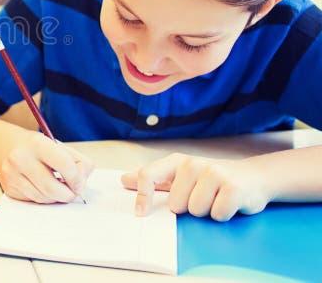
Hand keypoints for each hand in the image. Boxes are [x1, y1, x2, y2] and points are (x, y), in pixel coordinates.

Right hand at [0, 132, 92, 203]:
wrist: (7, 147)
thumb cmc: (39, 148)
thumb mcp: (59, 146)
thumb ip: (78, 162)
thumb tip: (81, 184)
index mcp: (37, 144)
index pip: (65, 165)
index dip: (77, 179)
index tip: (80, 183)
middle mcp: (21, 158)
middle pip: (52, 188)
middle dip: (68, 194)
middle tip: (73, 192)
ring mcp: (12, 175)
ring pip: (44, 198)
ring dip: (56, 197)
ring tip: (58, 188)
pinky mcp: (9, 188)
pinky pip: (34, 201)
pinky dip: (44, 198)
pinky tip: (43, 187)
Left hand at [121, 153, 271, 220]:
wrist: (253, 177)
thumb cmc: (210, 180)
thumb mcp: (180, 175)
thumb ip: (153, 179)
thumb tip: (124, 180)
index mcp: (177, 161)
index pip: (149, 175)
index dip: (142, 197)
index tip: (140, 213)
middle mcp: (193, 164)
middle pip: (175, 205)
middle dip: (188, 209)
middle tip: (202, 198)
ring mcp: (214, 173)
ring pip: (196, 211)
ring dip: (206, 212)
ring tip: (215, 200)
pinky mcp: (233, 187)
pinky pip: (216, 215)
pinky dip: (222, 216)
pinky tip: (229, 204)